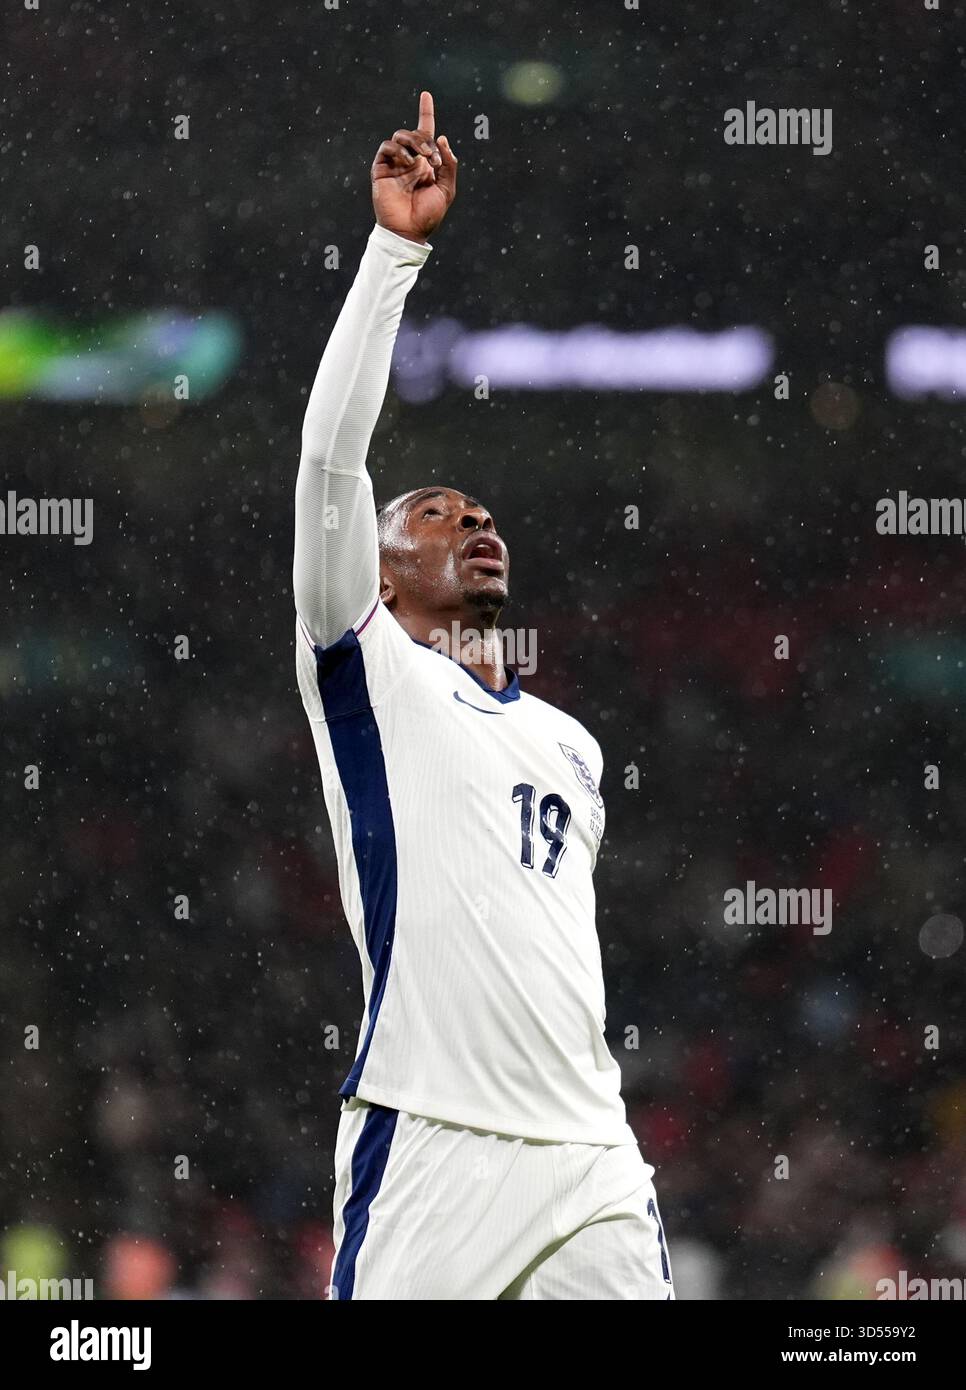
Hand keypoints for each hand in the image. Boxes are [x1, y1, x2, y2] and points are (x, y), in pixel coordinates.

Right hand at [371, 91, 456, 243]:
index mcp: (425, 163)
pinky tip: (407, 163)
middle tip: (433, 159)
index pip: (425, 132)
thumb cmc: (428, 215)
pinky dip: (398, 150)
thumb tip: (442, 138)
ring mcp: (394, 163)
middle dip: (426, 140)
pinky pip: (387, 147)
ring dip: (414, 142)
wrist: (409, 232)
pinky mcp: (381, 169)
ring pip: (400, 135)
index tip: (426, 94)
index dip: (426, 112)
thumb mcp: (446, 189)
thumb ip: (449, 164)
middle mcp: (410, 159)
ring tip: (421, 159)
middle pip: (416, 132)